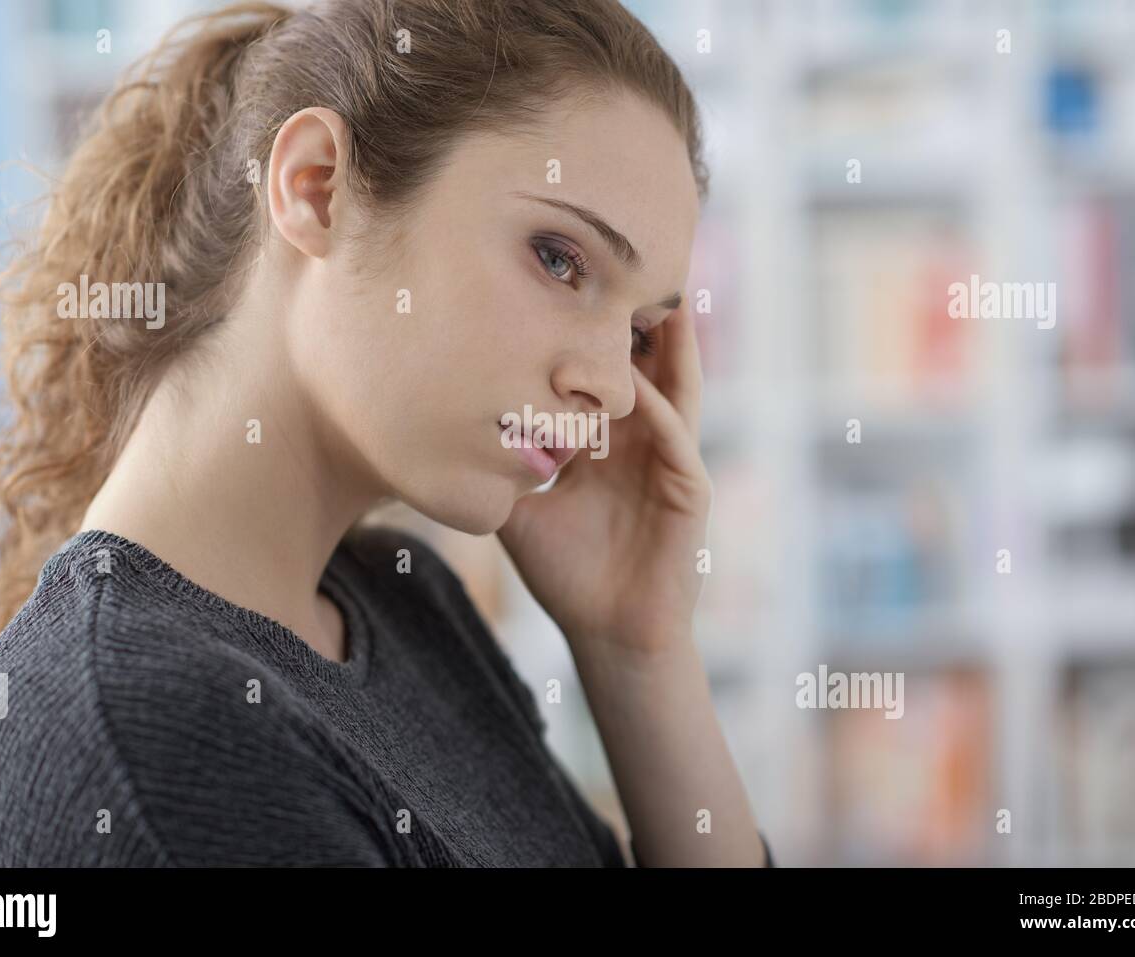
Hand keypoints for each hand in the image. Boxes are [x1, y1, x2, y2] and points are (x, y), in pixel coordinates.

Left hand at [497, 295, 711, 658]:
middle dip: (641, 317)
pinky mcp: (690, 490)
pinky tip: (638, 388)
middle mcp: (644, 441)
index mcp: (610, 441)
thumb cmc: (568, 572)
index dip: (593, 332)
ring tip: (664, 293)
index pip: (606, 374)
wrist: (608, 632)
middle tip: (628, 259)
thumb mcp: (521, 510)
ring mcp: (671, 461)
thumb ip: (500, 468)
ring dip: (672, 345)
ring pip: (676, 389)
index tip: (569, 284)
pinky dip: (658, 411)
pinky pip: (675, 439)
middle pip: (648, 365)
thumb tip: (444, 435)